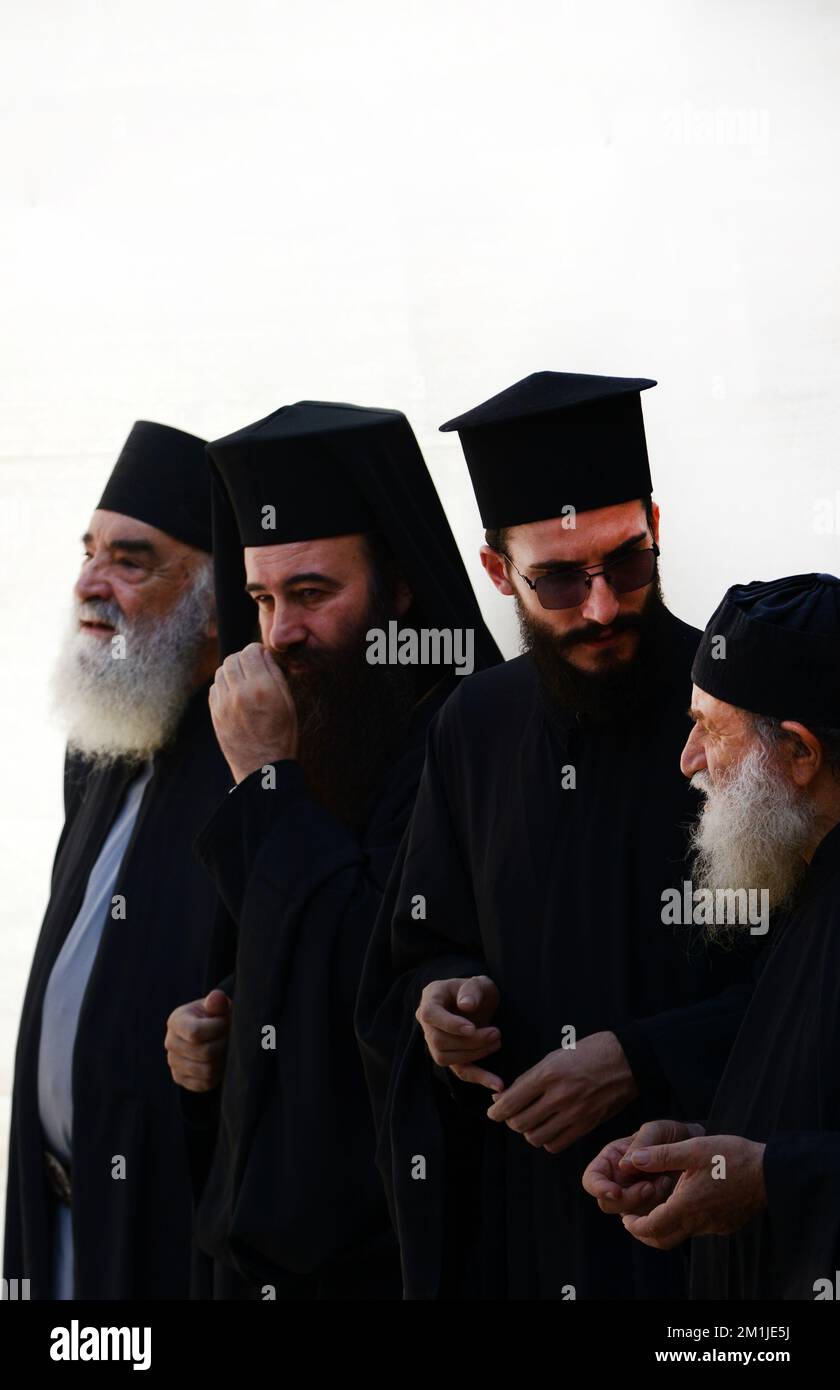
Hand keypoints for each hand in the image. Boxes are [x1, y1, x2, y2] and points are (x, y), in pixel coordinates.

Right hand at [165, 990, 231, 1092]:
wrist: (209, 1032)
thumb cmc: (215, 1016)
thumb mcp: (218, 1005)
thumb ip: (217, 1002)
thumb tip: (216, 998)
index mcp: (176, 1021)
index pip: (195, 1033)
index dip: (217, 1029)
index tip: (226, 1022)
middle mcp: (170, 1043)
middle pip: (204, 1053)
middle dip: (224, 1045)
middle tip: (230, 1037)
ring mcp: (173, 1062)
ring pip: (206, 1070)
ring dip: (223, 1060)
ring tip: (227, 1048)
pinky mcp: (180, 1078)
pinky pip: (204, 1083)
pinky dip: (217, 1074)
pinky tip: (220, 1061)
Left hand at [208, 642, 297, 783]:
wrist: (262, 767)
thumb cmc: (282, 735)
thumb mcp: (288, 703)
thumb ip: (276, 675)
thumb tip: (264, 655)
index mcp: (262, 688)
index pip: (250, 652)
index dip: (256, 650)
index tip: (261, 656)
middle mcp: (240, 693)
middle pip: (232, 659)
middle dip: (243, 659)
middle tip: (253, 667)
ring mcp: (224, 704)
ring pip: (221, 672)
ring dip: (232, 671)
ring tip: (244, 681)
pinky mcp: (215, 714)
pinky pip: (214, 688)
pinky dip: (224, 686)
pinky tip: (235, 695)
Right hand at [415, 976, 502, 1088]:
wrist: (480, 1003)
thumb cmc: (477, 990)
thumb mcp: (479, 982)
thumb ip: (473, 987)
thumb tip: (465, 1005)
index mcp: (431, 998)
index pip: (429, 1015)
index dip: (449, 1024)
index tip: (471, 1028)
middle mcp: (427, 1022)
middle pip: (438, 1040)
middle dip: (470, 1041)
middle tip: (496, 1033)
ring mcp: (435, 1042)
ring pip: (445, 1058)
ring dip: (475, 1054)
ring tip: (497, 1042)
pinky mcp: (450, 1057)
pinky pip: (459, 1072)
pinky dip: (479, 1077)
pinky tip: (498, 1084)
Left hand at [485, 1031, 637, 1152]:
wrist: (626, 1060)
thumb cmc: (587, 1053)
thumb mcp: (554, 1057)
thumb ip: (527, 1079)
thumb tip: (502, 1097)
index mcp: (548, 1074)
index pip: (510, 1103)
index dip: (496, 1111)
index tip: (494, 1112)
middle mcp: (559, 1096)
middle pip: (519, 1123)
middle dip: (511, 1120)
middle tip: (514, 1113)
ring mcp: (573, 1114)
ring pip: (535, 1137)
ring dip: (529, 1131)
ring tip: (532, 1120)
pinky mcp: (586, 1126)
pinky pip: (555, 1145)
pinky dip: (547, 1140)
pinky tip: (550, 1127)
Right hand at [583, 1118, 704, 1214]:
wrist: (698, 1150)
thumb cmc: (674, 1135)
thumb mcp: (658, 1130)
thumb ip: (642, 1144)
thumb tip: (622, 1166)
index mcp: (612, 1160)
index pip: (591, 1179)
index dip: (598, 1188)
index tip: (616, 1191)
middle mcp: (619, 1182)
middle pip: (607, 1203)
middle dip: (629, 1199)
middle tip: (650, 1187)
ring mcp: (634, 1199)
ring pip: (628, 1215)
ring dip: (647, 1204)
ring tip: (666, 1183)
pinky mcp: (651, 1212)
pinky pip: (648, 1222)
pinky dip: (659, 1213)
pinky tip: (673, 1194)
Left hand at [619, 1133, 766, 1248]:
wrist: (771, 1171)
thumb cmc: (732, 1157)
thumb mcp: (693, 1149)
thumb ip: (660, 1155)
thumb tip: (632, 1160)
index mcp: (687, 1205)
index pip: (652, 1228)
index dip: (634, 1226)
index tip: (625, 1218)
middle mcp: (700, 1222)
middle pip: (664, 1239)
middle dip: (645, 1232)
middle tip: (634, 1219)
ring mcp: (715, 1226)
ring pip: (682, 1234)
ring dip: (665, 1225)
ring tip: (658, 1205)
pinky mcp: (726, 1224)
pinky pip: (700, 1228)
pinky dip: (685, 1220)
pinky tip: (686, 1200)